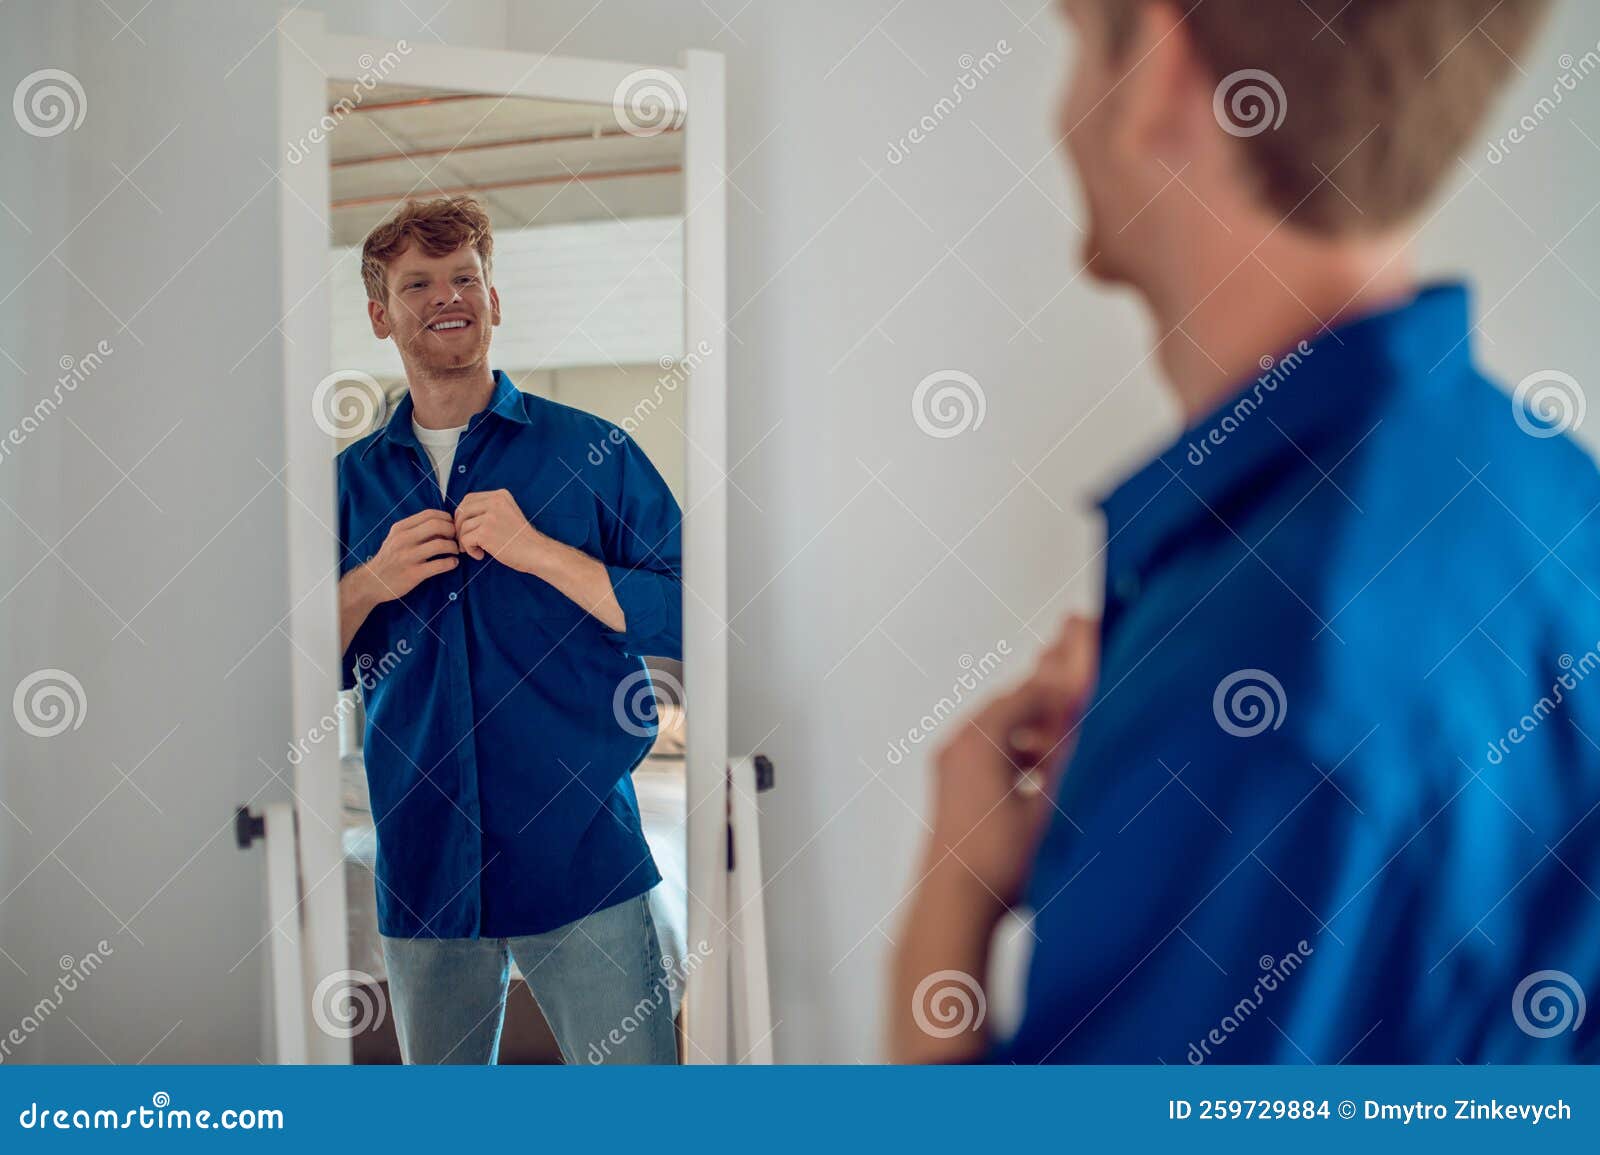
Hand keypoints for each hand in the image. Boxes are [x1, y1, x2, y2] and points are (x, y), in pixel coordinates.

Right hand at [354, 509, 459, 604]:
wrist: (372, 582)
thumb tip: (442, 523)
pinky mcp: (414, 574)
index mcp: (400, 528)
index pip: (430, 514)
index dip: (446, 518)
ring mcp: (408, 557)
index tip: (451, 526)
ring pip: (440, 545)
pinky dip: (451, 563)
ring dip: (453, 547)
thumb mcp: (396, 538)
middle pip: (437, 525)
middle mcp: (403, 540)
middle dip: (452, 531)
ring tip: (454, 551)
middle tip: (455, 539)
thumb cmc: (389, 558)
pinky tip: (452, 563)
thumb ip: (414, 529)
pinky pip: (440, 565)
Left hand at [453, 489, 546, 570]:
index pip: (469, 499)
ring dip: (465, 541)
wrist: (537, 552)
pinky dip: (470, 550)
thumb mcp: (508, 513)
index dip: (462, 514)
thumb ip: (489, 509)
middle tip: (466, 541)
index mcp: (500, 495)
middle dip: (459, 527)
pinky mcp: (485, 532)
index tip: (467, 527)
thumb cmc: (521, 538)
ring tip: (477, 550)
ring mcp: (490, 517)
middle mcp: (494, 502)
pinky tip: (481, 555)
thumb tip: (460, 514)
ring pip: (462, 527)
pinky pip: (465, 539)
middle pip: (462, 511)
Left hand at [926, 614, 1099, 911]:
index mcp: (981, 740)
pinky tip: (1042, 769)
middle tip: (1080, 680)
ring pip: (998, 730)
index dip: (1062, 681)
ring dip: (1032, 727)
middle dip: (1047, 696)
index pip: (1028, 694)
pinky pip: (986, 753)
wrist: (950, 906)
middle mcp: (958, 744)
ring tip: (1068, 729)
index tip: (1090, 668)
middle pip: (1010, 706)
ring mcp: (949, 766)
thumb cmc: (997, 862)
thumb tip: (1084, 717)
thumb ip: (1066, 755)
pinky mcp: (950, 788)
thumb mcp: (1048, 804)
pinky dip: (1016, 750)